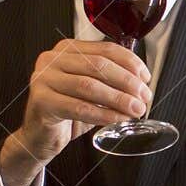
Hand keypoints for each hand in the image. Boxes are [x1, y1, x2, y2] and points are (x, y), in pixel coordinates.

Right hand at [0, 38, 153, 185]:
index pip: (105, 49)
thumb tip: (141, 85)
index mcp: (67, 49)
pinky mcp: (41, 101)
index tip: (146, 78)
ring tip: (135, 109)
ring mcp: (43, 78)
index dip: (131, 63)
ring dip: (118, 99)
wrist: (40, 136)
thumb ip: (111, 81)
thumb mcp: (92, 90)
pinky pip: (79, 107)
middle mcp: (53, 59)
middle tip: (144, 97)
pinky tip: (118, 119)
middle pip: (98, 65)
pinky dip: (103, 114)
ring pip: (89, 86)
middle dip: (127, 82)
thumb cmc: (66, 110)